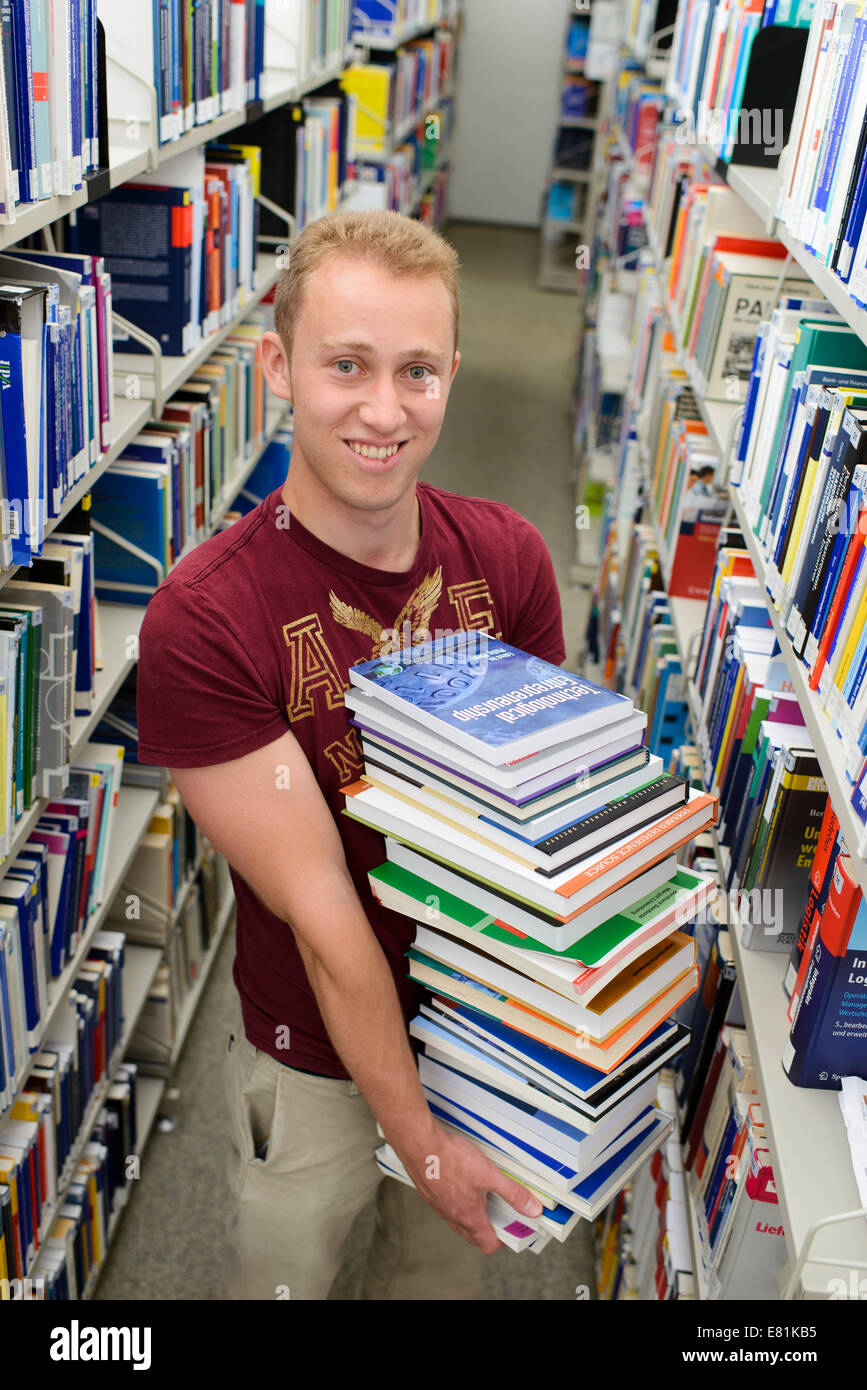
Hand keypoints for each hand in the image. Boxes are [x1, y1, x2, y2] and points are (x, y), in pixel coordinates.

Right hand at [394, 1120, 543, 1253]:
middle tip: (496, 1216)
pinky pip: (443, 1206)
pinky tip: (458, 1184)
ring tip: (479, 1198)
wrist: (420, 1144)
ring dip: (469, 1217)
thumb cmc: (450, 1158)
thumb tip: (532, 1209)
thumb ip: (513, 1193)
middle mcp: (452, 1215)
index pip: (487, 1244)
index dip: (500, 1242)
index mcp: (469, 1216)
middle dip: (485, 1231)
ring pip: (456, 1221)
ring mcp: (438, 1205)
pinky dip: (454, 1202)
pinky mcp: (428, 1192)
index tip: (508, 1231)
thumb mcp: (490, 1174)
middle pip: (471, 1235)